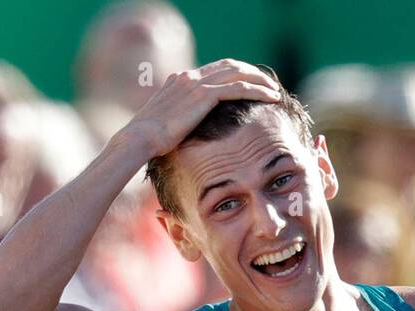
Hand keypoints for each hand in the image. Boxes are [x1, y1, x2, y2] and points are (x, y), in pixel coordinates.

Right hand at [120, 59, 281, 158]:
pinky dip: (258, 90)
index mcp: (180, 80)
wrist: (139, 139)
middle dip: (251, 72)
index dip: (236, 74)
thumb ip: (180, 121)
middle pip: (229, 65)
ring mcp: (196, 83)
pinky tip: (272, 97)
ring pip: (238, 72)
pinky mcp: (203, 95)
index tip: (251, 85)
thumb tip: (189, 136)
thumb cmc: (149, 142)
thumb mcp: (165, 126)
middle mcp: (189, 76)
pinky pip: (239, 87)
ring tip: (275, 90)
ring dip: (259, 79)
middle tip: (268, 84)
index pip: (215, 70)